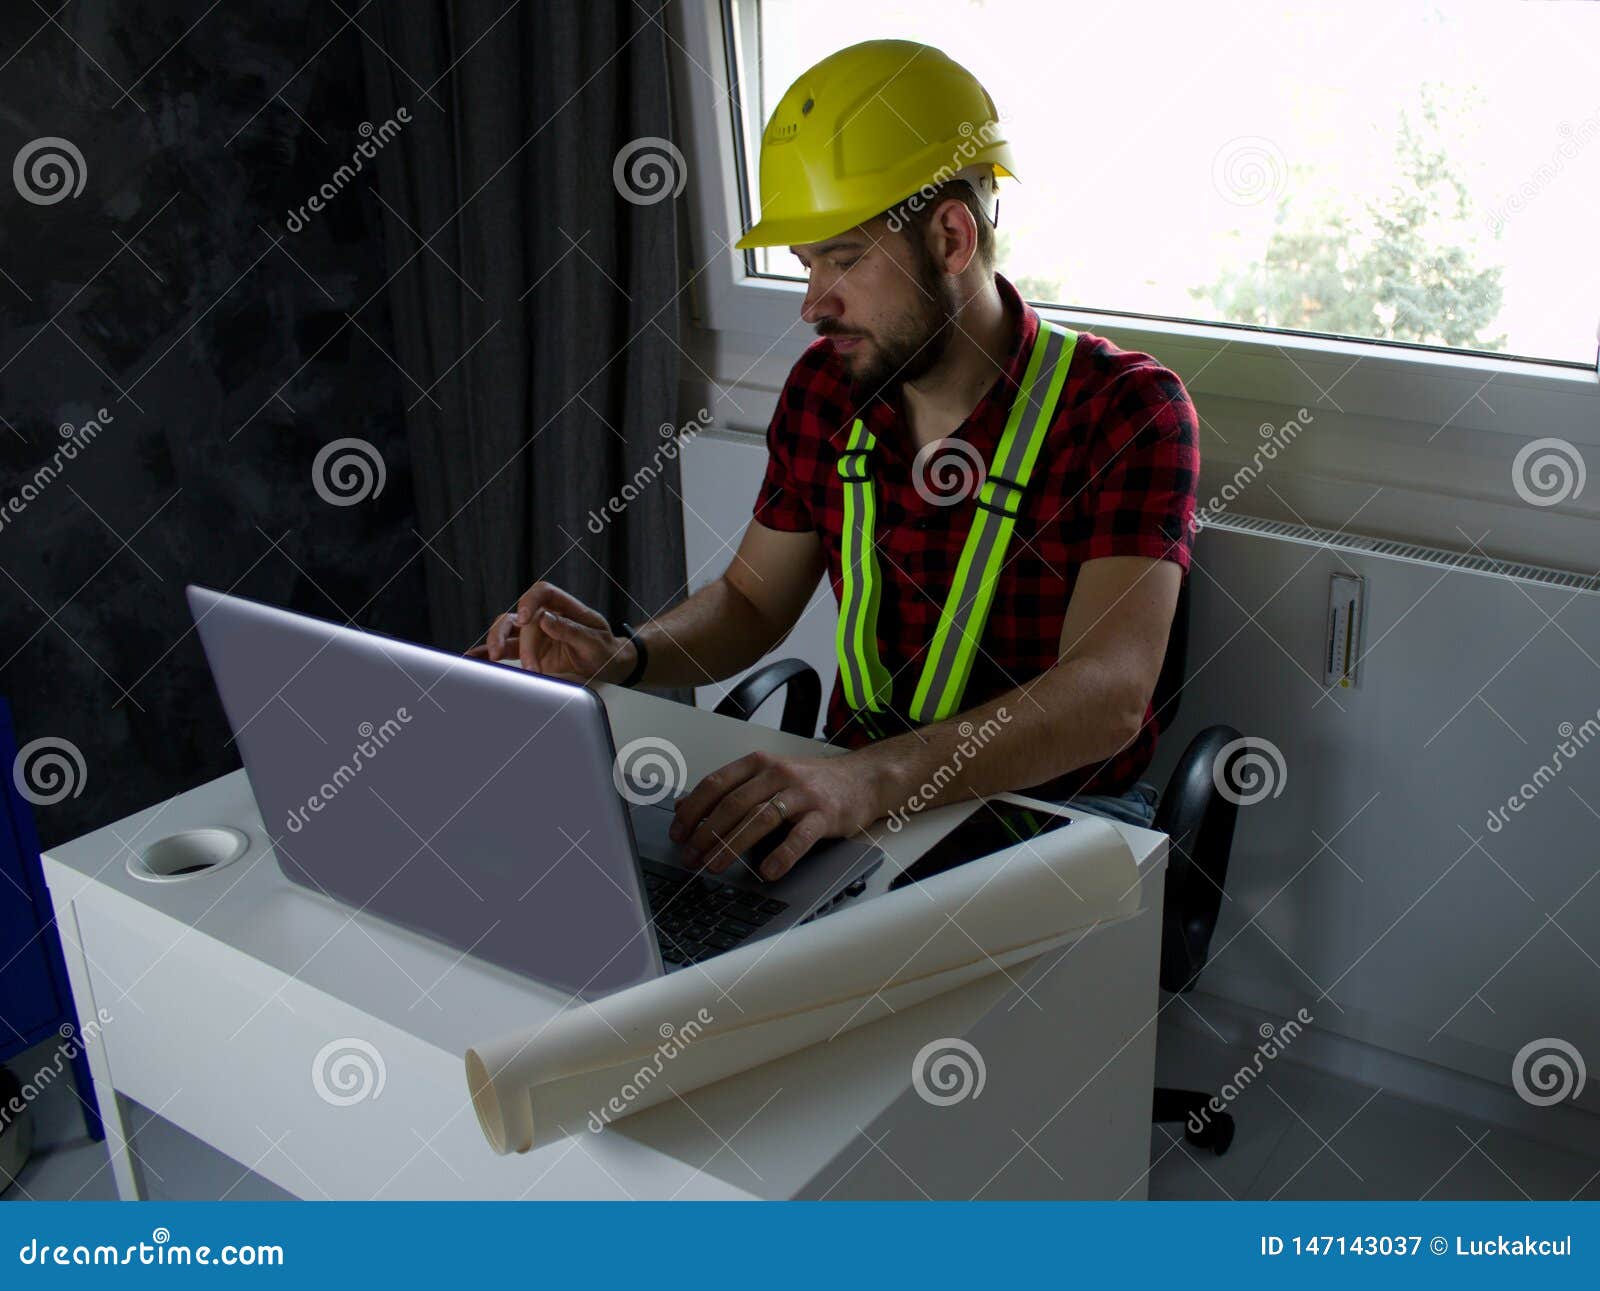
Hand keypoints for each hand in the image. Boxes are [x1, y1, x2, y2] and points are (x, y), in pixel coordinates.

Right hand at [465, 581, 635, 684]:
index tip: (525, 618)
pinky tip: (472, 659)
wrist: (606, 667)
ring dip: (496, 643)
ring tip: (495, 660)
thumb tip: (545, 619)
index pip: (542, 592)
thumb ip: (571, 630)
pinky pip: (502, 649)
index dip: (530, 600)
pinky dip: (485, 653)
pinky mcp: (524, 651)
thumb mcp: (594, 641)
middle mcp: (544, 616)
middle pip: (519, 616)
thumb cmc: (603, 650)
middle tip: (527, 664)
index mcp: (564, 606)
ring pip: (505, 629)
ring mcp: (532, 634)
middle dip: (518, 638)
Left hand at [669, 748, 893, 881]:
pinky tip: (768, 870)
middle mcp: (778, 774)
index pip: (716, 784)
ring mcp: (802, 793)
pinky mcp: (825, 814)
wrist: (862, 780)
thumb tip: (684, 808)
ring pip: (760, 818)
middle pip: (734, 804)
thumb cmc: (811, 783)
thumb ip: (729, 791)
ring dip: (733, 844)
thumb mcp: (767, 778)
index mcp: (760, 764)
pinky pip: (800, 836)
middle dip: (707, 833)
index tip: (678, 833)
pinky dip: (782, 854)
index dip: (693, 810)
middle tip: (692, 857)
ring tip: (716, 865)